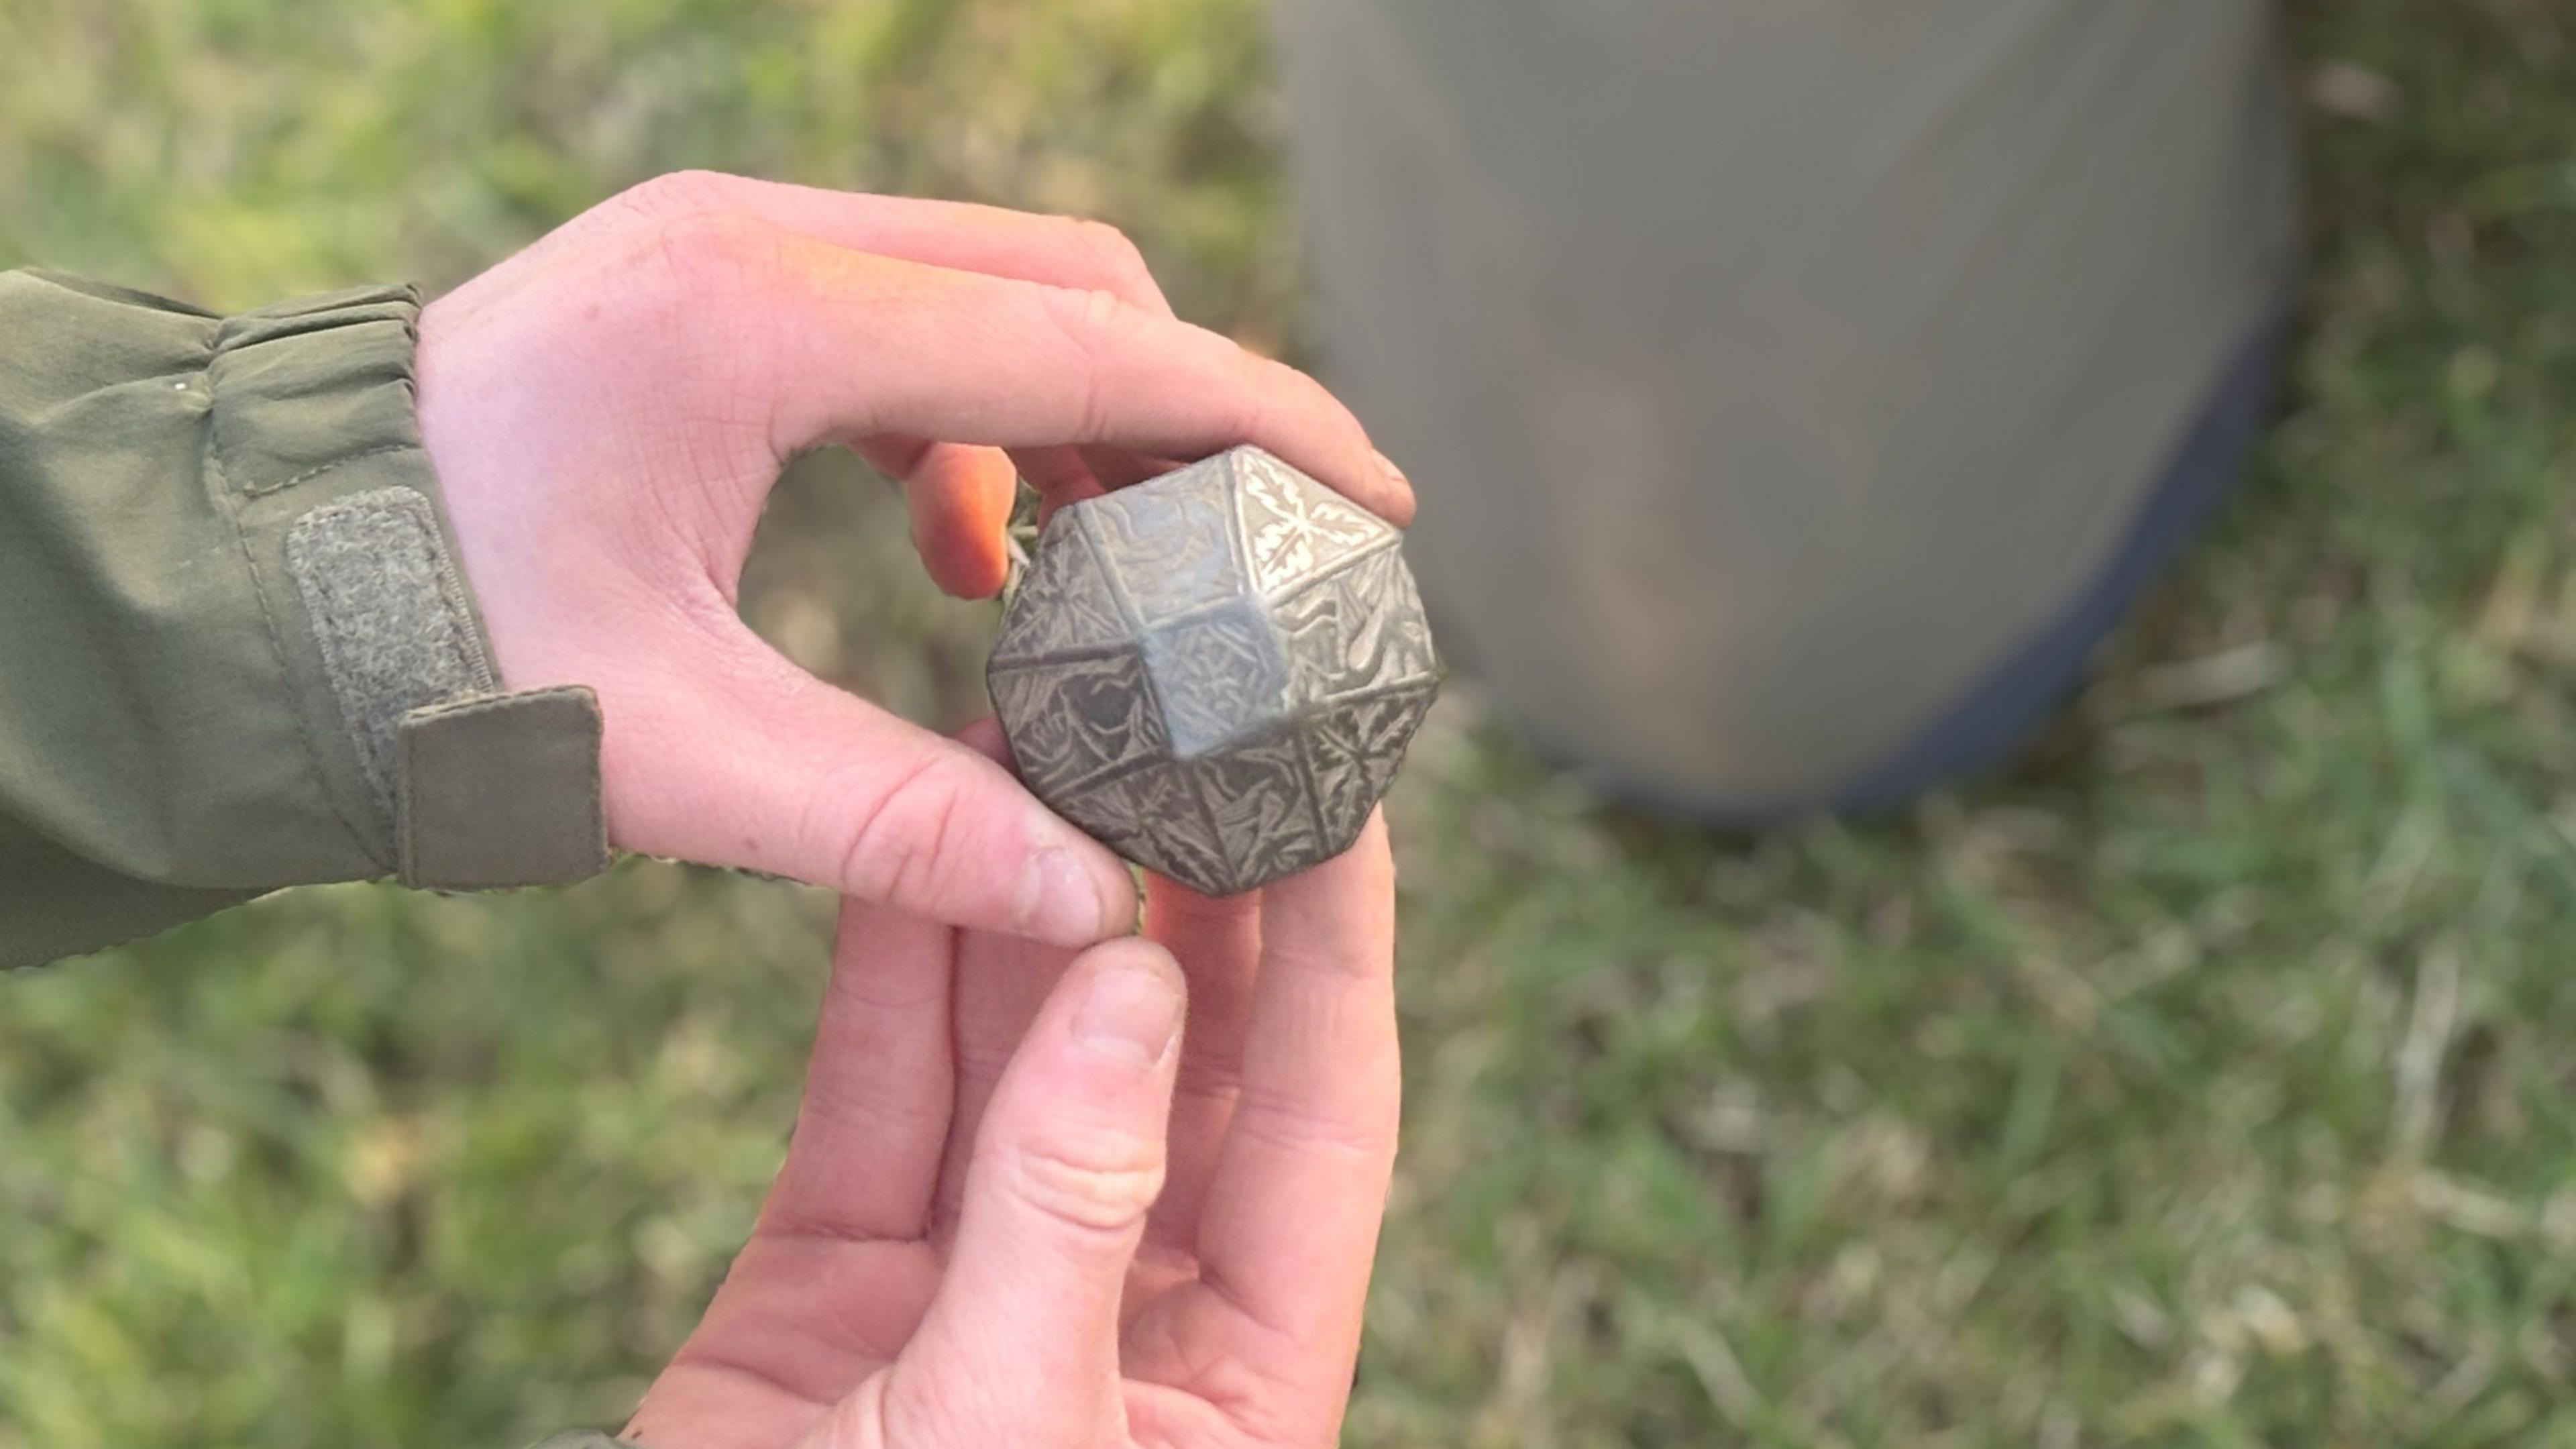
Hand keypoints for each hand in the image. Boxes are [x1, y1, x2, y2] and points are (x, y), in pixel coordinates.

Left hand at [413, 171, 1411, 945]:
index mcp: (761, 324)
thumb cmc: (427, 658)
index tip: (1373, 497)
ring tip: (1101, 578)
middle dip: (1185, 409)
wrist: (238, 585)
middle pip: (1063, 282)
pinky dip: (979, 419)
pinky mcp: (709, 287)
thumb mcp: (671, 754)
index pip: (1084, 340)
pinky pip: (910, 318)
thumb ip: (894, 824)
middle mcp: (757, 246)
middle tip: (1255, 553)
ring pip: (993, 289)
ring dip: (1077, 416)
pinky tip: (961, 550)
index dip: (1256, 420)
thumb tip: (1092, 901)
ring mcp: (728, 249)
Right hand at [623, 806, 1400, 1448]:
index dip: (1332, 948)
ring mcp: (975, 1285)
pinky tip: (909, 845)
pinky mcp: (834, 1281)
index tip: (1336, 797)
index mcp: (1243, 1378)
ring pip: (1020, 1054)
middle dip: (1182, 893)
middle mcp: (1127, 1311)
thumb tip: (1133, 985)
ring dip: (1026, 905)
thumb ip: (1070, 1206)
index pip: (1318, 1115)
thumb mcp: (1013, 1428)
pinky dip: (891, 975)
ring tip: (1038, 743)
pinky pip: (878, 1096)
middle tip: (1182, 728)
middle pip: (1178, 1060)